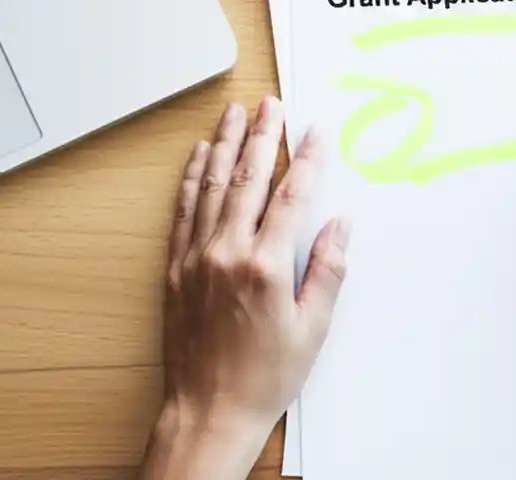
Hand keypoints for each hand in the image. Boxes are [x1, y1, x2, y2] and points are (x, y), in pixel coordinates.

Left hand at [141, 98, 349, 479]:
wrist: (208, 411)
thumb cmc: (264, 377)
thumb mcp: (312, 329)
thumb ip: (327, 272)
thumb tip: (339, 227)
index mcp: (266, 267)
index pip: (290, 197)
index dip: (305, 159)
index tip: (315, 132)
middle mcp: (227, 254)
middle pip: (247, 179)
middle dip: (261, 136)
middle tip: (270, 104)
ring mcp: (196, 258)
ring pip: (211, 187)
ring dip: (224, 145)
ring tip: (234, 113)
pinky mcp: (175, 269)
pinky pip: (183, 211)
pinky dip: (191, 178)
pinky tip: (198, 156)